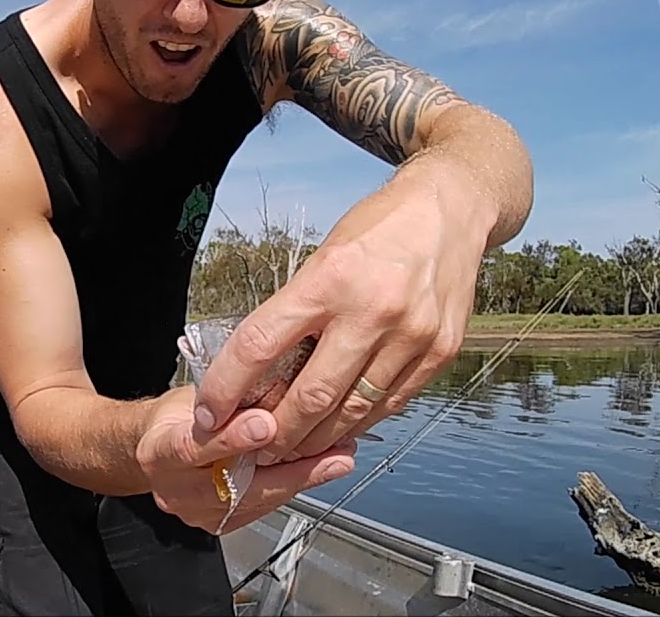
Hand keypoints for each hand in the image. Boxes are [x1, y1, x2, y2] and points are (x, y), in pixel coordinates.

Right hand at [136, 385, 356, 534]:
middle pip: (233, 485)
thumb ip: (226, 400)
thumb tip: (275, 382)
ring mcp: (195, 512)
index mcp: (157, 451)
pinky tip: (321, 471)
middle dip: (287, 468)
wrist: (160, 446)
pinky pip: (262, 508)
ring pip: (255, 500)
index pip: (193, 447)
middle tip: (328, 452)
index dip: (232, 438)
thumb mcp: (194, 394)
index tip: (266, 424)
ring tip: (338, 458)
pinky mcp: (218, 524)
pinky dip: (294, 487)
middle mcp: (174, 489)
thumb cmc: (180, 415)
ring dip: (302, 479)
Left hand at [193, 168, 489, 463]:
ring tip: (289, 449)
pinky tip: (336, 430)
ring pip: (351, 413)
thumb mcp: (322, 256)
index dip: (226, 387)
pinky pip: (389, 406)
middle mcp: (372, 310)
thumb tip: (258, 371)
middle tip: (251, 448)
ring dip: (314, 440)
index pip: (260, 344)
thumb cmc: (377, 230)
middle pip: (309, 397)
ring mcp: (412, 336)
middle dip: (273, 434)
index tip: (209, 412)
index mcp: (329, 279)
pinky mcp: (440, 354)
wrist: (449, 210)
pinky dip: (357, 424)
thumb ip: (294, 311)